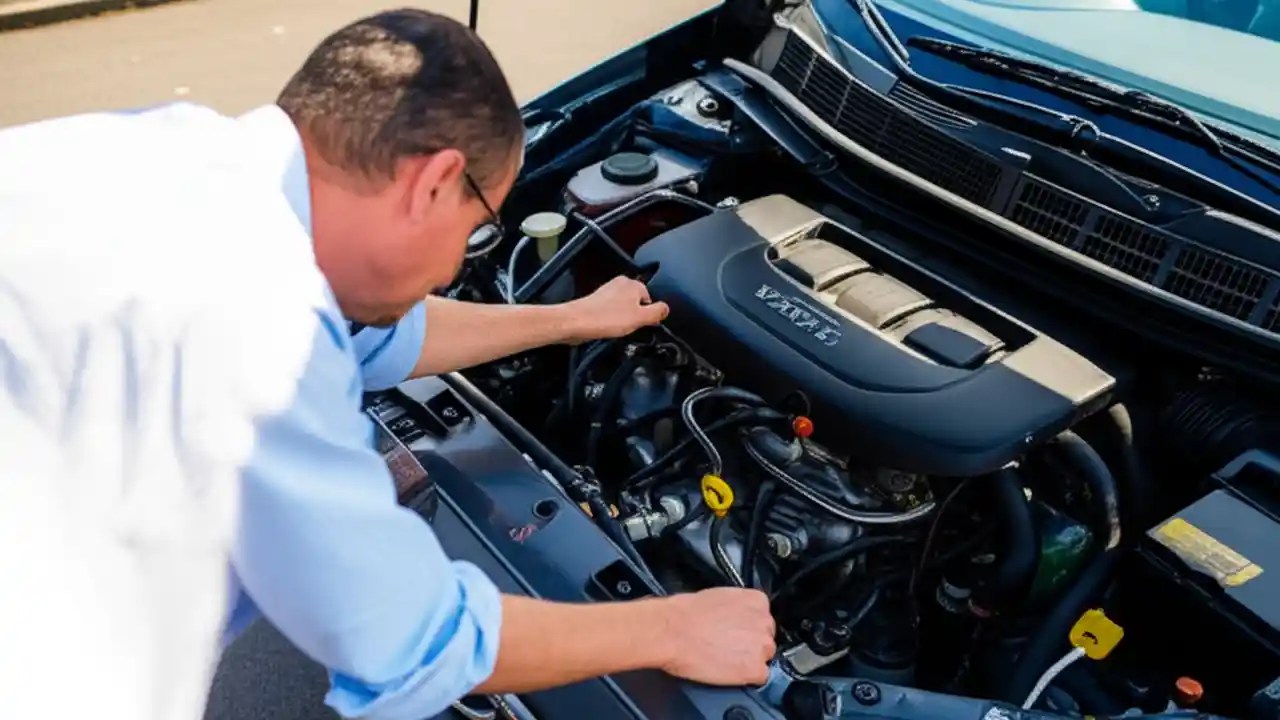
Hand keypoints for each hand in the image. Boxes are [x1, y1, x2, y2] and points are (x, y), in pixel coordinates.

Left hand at [561, 276, 668, 343]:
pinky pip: (610, 311)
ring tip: (615, 328)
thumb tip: (666, 308)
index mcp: (633, 284)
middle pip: (636, 302)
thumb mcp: (640, 318)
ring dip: (622, 319)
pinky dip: (610, 319)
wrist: (576, 322)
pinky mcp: (596, 301)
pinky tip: (606, 327)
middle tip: (628, 328)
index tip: (642, 325)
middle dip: (634, 316)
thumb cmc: (608, 319)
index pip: (650, 299)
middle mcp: (620, 283)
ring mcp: (607, 291)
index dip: (648, 315)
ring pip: (623, 307)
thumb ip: (657, 312)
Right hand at [654, 587, 776, 685]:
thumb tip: (736, 618)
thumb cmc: (686, 614)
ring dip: (748, 660)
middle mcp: (765, 622)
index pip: (762, 619)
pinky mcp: (755, 670)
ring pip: (763, 658)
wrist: (672, 631)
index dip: (747, 628)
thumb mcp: (719, 597)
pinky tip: (727, 670)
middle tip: (727, 646)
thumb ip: (737, 608)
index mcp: (757, 601)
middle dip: (749, 644)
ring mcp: (762, 647)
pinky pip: (760, 677)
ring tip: (723, 658)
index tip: (735, 632)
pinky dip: (744, 677)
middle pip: (765, 638)